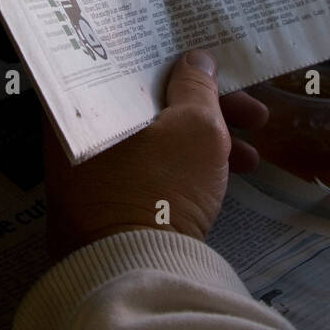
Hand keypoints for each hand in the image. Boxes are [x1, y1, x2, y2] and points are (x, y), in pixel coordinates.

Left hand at [42, 50, 269, 259]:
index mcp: (85, 103)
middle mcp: (76, 133)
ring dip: (206, 141)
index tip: (210, 62)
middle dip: (207, 107)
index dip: (175, 58)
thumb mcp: (196, 127)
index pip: (128, 62)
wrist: (137, 271)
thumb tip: (194, 60)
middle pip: (149, 103)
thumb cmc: (161, 187)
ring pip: (154, 138)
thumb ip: (197, 85)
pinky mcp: (104, 203)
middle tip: (252, 113)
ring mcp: (88, 171)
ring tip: (253, 159)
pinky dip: (184, 167)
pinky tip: (231, 177)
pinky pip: (148, 168)